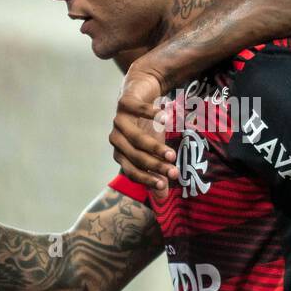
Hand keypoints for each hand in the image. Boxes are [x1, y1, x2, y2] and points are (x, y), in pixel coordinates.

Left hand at [110, 63, 175, 200]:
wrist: (143, 91)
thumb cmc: (149, 125)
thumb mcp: (156, 150)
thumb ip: (157, 171)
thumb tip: (162, 199)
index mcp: (121, 153)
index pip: (132, 171)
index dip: (147, 179)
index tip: (165, 185)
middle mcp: (116, 138)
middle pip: (135, 156)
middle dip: (155, 166)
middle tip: (174, 171)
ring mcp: (119, 120)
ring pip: (136, 138)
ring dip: (154, 147)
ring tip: (172, 153)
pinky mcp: (124, 102)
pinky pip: (138, 111)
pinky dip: (152, 115)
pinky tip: (166, 118)